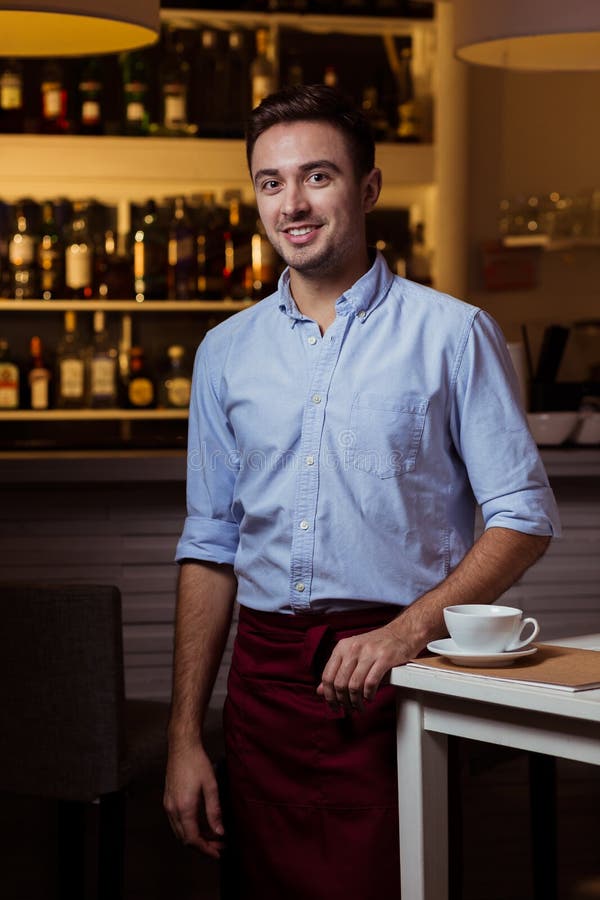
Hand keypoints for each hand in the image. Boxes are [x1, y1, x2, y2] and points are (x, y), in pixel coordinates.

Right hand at [163, 740, 224, 858]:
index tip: (218, 852)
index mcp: (184, 807)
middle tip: (219, 846)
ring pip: (180, 831)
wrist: (182, 746)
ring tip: (214, 836)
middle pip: (185, 839)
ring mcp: (168, 805)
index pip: (192, 839)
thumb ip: (214, 811)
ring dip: (196, 837)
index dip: (206, 849)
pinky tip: (202, 824)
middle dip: (202, 846)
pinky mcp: (168, 800)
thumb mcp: (211, 786)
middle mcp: (172, 809)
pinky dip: (189, 827)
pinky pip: (177, 822)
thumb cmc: (197, 762)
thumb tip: (220, 831)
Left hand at [317, 622, 413, 713]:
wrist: (401, 633)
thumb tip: (320, 691)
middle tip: (348, 710)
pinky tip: (369, 697)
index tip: (333, 706)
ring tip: (359, 707)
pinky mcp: (384, 658)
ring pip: (354, 685)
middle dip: (343, 702)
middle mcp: (353, 648)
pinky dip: (368, 695)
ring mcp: (369, 652)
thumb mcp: (352, 654)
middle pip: (340, 683)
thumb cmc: (376, 645)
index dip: (329, 695)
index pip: (327, 676)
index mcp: (342, 647)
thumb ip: (336, 671)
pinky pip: (371, 683)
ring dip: (356, 702)